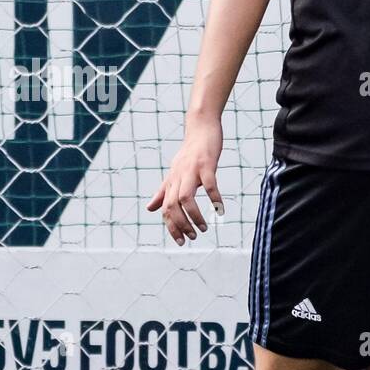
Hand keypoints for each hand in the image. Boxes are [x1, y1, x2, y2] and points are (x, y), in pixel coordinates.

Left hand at [148, 117, 224, 244]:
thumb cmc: (189, 153)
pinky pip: (209, 184)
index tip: (180, 241)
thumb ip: (163, 192)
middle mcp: (178, 178)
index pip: (166, 210)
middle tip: (192, 237)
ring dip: (194, 216)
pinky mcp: (206, 163)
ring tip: (203, 228)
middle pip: (172, 207)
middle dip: (180, 226)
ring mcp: (191, 171)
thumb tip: (149, 208)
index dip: (171, 227)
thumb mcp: (174, 174)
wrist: (201, 127)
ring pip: (186, 199)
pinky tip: (220, 210)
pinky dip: (214, 198)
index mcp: (171, 183)